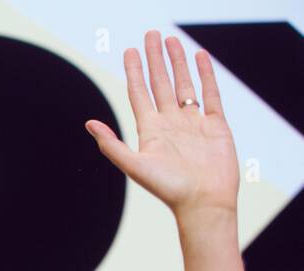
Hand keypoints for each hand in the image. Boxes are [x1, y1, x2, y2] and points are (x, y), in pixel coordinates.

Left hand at [85, 31, 238, 217]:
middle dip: (155, 59)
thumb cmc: (169, 189)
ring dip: (178, 63)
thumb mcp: (135, 166)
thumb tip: (89, 123)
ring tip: (172, 41)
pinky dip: (205, 75)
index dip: (134, 72)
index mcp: (150, 130)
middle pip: (160, 83)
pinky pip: (210, 94)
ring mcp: (193, 122)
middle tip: (150, 35)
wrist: (203, 202)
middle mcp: (170, 123)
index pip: (139, 93)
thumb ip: (112, 145)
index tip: (129, 51)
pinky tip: (200, 58)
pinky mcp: (215, 125)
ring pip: (183, 84)